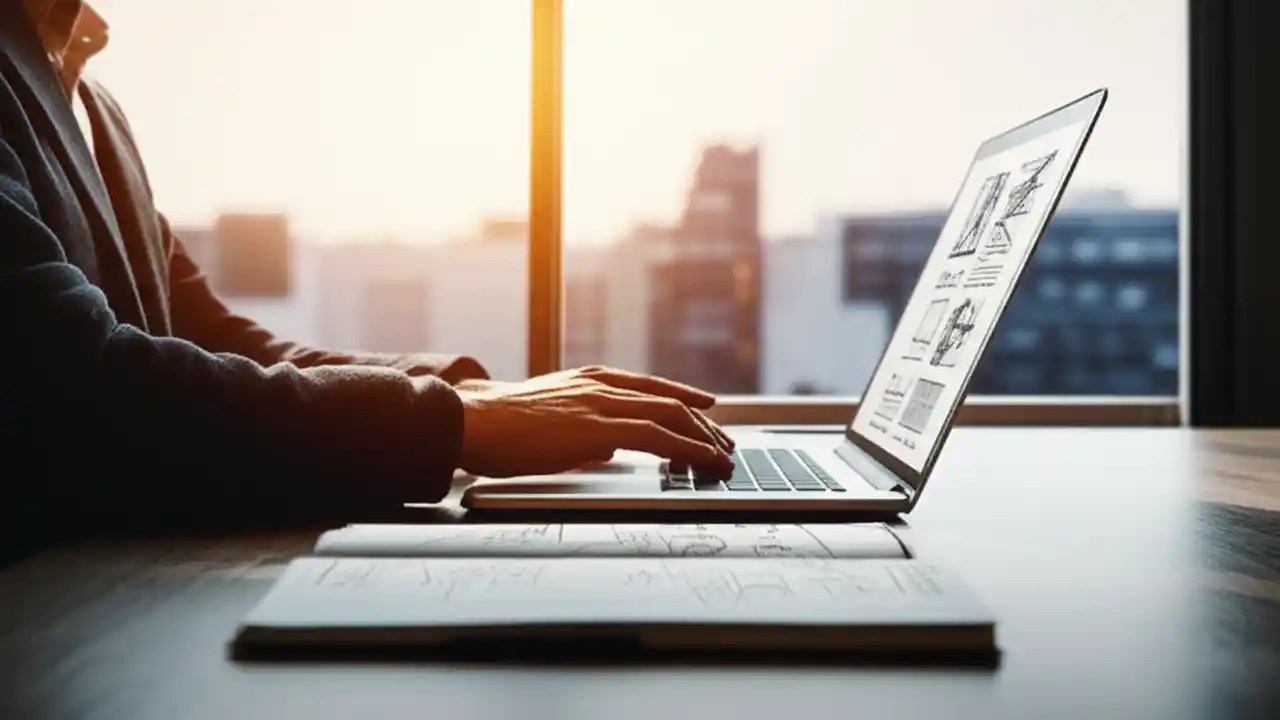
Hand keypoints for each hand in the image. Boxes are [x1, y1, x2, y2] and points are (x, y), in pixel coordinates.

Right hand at [455, 366, 733, 477]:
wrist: (471, 421)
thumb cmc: (500, 428)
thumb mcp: (550, 420)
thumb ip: (583, 430)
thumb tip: (606, 449)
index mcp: (588, 380)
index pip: (648, 387)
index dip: (682, 398)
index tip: (705, 409)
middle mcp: (601, 385)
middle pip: (668, 401)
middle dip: (702, 424)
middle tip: (724, 444)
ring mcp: (601, 403)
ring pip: (670, 416)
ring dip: (704, 438)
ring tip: (723, 458)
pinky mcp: (598, 427)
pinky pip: (657, 436)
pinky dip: (687, 448)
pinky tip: (703, 460)